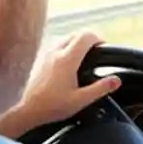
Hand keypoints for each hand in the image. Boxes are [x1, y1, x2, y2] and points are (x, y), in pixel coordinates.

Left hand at [0, 32, 120, 136]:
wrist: (25, 110)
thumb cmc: (51, 106)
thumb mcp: (81, 100)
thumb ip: (101, 88)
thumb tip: (116, 80)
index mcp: (67, 59)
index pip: (86, 36)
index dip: (99, 39)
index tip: (103, 48)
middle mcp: (55, 52)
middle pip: (76, 33)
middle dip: (89, 39)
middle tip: (96, 52)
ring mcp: (45, 54)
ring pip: (65, 38)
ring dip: (76, 42)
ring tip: (83, 57)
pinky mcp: (39, 59)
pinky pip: (55, 45)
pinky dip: (65, 48)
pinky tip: (66, 63)